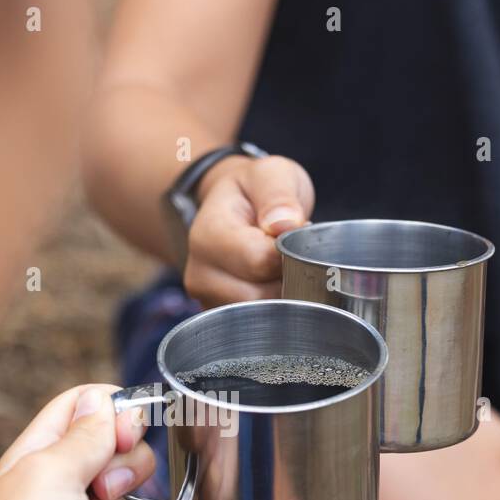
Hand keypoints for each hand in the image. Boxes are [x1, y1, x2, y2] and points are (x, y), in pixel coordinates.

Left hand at [0, 384, 164, 499]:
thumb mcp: (48, 472)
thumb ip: (86, 434)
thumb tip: (106, 402)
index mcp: (36, 459)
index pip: (80, 409)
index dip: (110, 407)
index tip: (126, 423)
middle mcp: (63, 492)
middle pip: (118, 448)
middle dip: (125, 460)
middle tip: (103, 485)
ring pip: (138, 493)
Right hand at [183, 154, 314, 306]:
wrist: (233, 207)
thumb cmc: (254, 190)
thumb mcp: (271, 174)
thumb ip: (278, 194)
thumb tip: (284, 224)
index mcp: (208, 236)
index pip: (260, 261)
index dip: (291, 252)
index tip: (299, 232)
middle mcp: (200, 274)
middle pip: (261, 298)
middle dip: (290, 278)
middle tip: (295, 251)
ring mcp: (207, 300)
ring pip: (263, 316)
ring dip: (285, 294)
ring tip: (282, 264)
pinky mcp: (220, 317)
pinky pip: (259, 325)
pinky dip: (276, 307)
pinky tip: (274, 281)